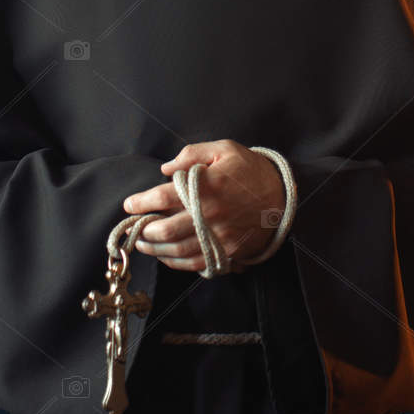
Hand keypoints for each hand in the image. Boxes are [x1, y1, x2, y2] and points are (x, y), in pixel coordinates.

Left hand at [123, 139, 285, 271]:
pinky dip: (175, 262)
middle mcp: (210, 215)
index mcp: (207, 187)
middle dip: (144, 231)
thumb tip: (165, 168)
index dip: (141, 202)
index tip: (129, 204)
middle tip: (134, 228)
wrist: (284, 198)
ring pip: (177, 251)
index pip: (163, 197)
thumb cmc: (251, 171)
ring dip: (155, 249)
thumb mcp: (224, 149)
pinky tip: (165, 255)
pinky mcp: (227, 252)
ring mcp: (219, 237)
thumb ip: (191, 154)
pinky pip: (195, 263)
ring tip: (144, 243)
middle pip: (166, 230)